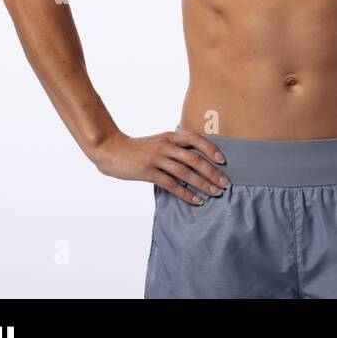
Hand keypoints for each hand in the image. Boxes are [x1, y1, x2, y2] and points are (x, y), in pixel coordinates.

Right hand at [90, 129, 231, 205]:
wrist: (111, 149)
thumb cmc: (137, 148)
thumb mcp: (158, 141)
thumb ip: (175, 146)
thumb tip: (197, 158)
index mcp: (171, 136)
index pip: (196, 140)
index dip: (211, 150)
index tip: (223, 161)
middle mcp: (166, 146)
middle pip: (195, 159)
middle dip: (213, 173)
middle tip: (225, 184)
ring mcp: (157, 159)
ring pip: (186, 173)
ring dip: (203, 185)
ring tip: (215, 193)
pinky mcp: (148, 172)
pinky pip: (172, 185)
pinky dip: (186, 194)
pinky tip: (196, 200)